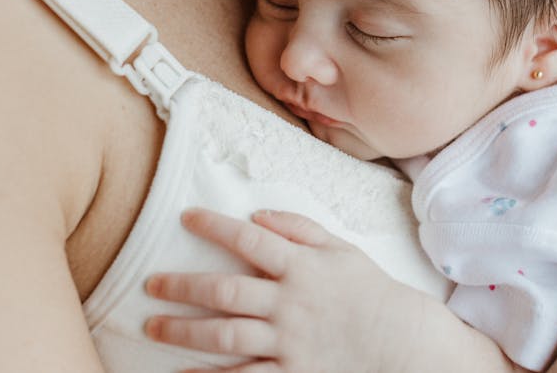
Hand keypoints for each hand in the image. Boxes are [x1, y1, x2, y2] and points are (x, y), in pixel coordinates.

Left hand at [143, 209, 429, 372]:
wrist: (405, 344)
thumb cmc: (373, 293)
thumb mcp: (342, 250)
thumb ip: (300, 228)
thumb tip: (257, 212)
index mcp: (302, 266)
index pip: (247, 238)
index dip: (213, 226)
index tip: (185, 217)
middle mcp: (289, 303)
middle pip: (223, 290)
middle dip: (182, 285)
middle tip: (151, 283)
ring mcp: (288, 342)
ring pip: (223, 334)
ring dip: (183, 329)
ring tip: (153, 327)